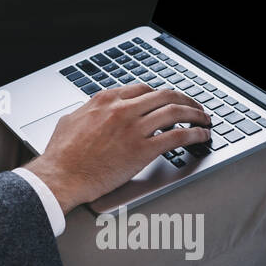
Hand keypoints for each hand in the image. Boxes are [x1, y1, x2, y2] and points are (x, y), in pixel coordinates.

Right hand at [26, 85, 211, 212]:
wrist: (60, 177)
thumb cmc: (61, 155)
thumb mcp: (70, 121)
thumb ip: (88, 112)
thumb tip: (94, 111)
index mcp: (105, 100)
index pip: (142, 89)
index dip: (160, 95)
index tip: (167, 102)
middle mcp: (122, 109)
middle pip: (164, 95)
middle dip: (184, 100)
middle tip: (194, 107)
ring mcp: (133, 129)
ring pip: (175, 112)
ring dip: (195, 114)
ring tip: (205, 120)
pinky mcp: (142, 151)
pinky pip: (177, 137)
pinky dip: (194, 134)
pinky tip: (201, 136)